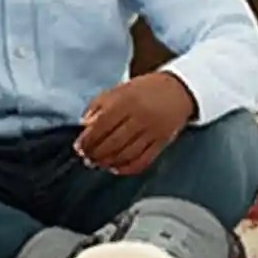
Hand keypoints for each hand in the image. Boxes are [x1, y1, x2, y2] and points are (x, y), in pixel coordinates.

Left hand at [74, 73, 195, 174]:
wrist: (178, 89)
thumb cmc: (143, 90)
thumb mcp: (119, 89)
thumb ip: (98, 105)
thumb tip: (84, 125)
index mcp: (127, 100)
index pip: (102, 124)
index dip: (88, 139)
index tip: (79, 146)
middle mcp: (140, 116)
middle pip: (113, 142)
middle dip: (96, 153)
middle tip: (87, 157)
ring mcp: (153, 130)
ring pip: (127, 153)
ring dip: (109, 162)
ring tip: (99, 163)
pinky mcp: (162, 142)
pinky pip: (143, 160)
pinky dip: (127, 167)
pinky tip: (116, 167)